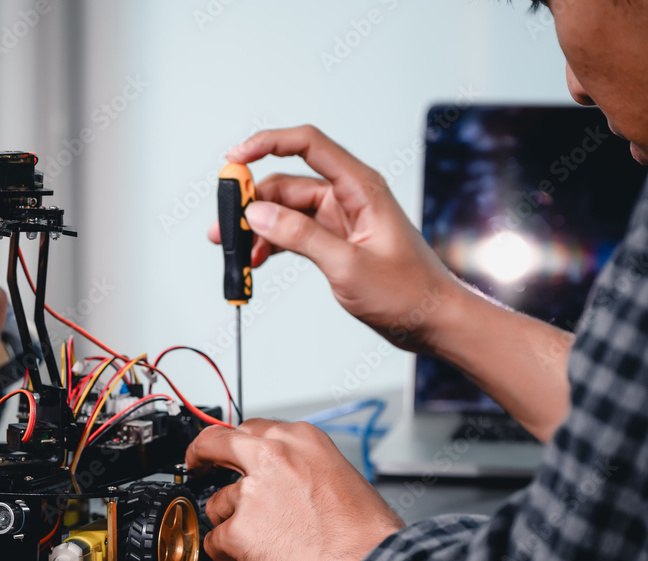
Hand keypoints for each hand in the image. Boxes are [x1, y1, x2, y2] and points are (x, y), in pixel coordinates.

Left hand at [186, 419, 403, 560]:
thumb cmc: (366, 534)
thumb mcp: (340, 477)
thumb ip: (302, 470)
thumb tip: (285, 482)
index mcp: (300, 440)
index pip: (251, 430)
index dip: (235, 444)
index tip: (227, 451)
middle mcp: (272, 457)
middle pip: (215, 444)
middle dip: (201, 455)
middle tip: (196, 466)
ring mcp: (252, 492)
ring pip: (217, 504)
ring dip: (230, 526)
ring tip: (255, 546)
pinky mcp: (239, 529)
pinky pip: (215, 542)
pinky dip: (228, 557)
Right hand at [207, 125, 463, 352]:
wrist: (433, 321)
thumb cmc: (407, 293)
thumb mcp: (348, 265)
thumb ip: (300, 236)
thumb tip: (257, 213)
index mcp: (360, 187)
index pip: (307, 144)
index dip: (267, 143)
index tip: (234, 158)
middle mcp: (348, 196)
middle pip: (287, 183)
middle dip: (251, 202)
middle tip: (224, 227)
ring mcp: (340, 219)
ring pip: (285, 211)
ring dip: (258, 228)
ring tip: (235, 251)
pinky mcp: (335, 241)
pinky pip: (294, 232)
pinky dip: (273, 243)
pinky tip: (257, 260)